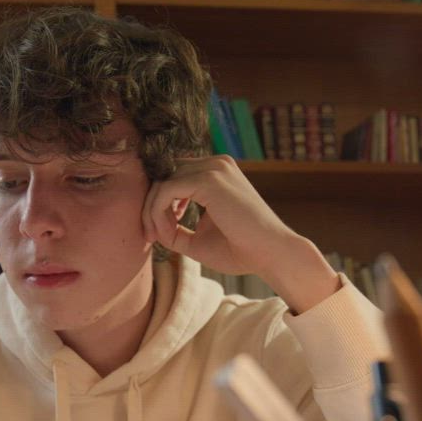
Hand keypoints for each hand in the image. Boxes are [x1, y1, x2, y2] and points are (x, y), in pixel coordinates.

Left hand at [141, 155, 338, 312]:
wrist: (271, 255)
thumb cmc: (241, 251)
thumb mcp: (199, 239)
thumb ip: (175, 229)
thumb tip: (152, 226)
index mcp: (217, 173)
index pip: (173, 178)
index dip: (158, 205)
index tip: (156, 234)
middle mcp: (216, 164)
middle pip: (164, 177)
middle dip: (150, 208)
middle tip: (150, 237)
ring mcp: (214, 168)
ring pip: (162, 182)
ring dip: (153, 213)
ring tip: (160, 239)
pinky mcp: (209, 179)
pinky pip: (166, 190)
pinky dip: (158, 213)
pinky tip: (167, 234)